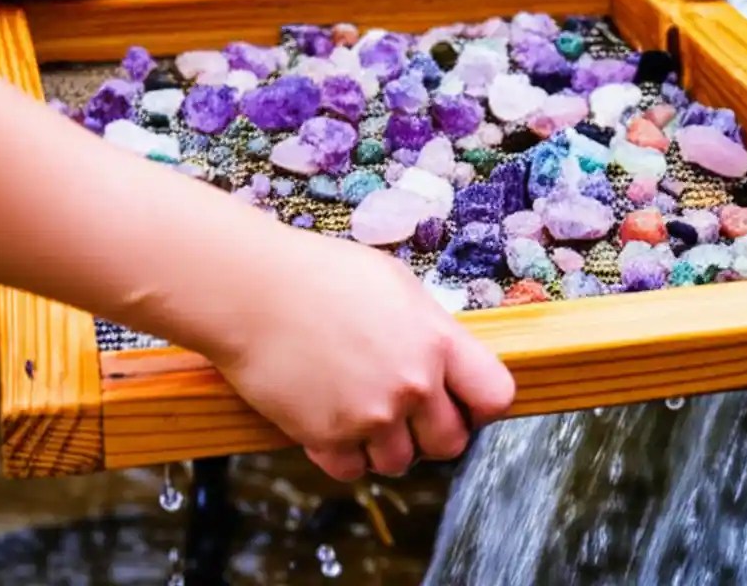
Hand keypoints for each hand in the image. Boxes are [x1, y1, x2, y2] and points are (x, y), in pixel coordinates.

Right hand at [215, 231, 515, 480]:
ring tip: (362, 411)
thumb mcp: (396, 285)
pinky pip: (352, 471)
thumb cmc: (319, 275)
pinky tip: (332, 421)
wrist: (250, 290)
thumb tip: (446, 359)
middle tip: (407, 413)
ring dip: (385, 446)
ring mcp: (369, 415)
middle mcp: (411, 384)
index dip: (481, 406)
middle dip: (433, 433)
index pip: (496, 397)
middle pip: (450, 443)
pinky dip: (344, 455)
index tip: (464, 403)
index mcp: (436, 341)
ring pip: (400, 463)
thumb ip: (430, 329)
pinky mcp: (327, 437)